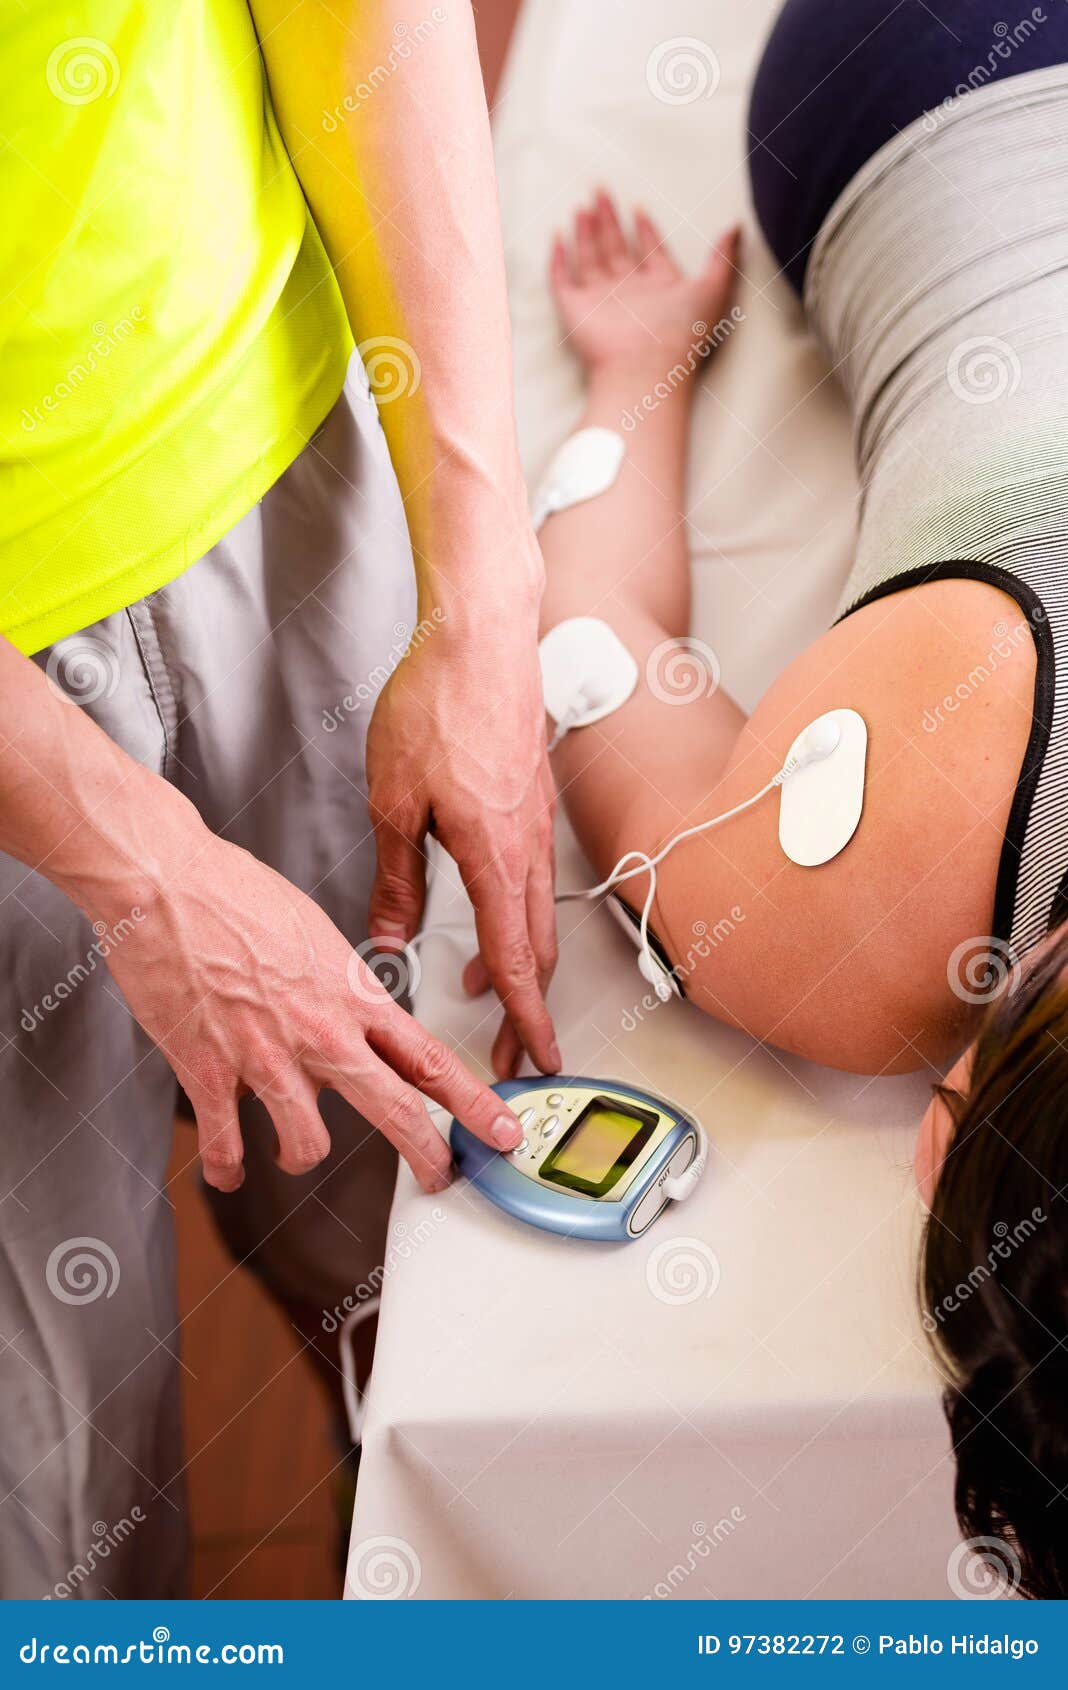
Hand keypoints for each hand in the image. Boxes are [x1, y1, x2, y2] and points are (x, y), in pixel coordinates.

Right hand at [91, 792, 523, 1192]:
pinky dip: (228, 1167)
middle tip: (441, 1178)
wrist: (166, 882)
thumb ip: (337, 984)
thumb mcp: (314, 932)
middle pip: (394, 1110)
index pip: (431, 1060)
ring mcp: (266, 1057)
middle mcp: (320, 1032)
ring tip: (291, 1154)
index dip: (474, 1104)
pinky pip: (226, 1146)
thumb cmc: (232, 892)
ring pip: (307, 1145)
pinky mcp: (210, 1073)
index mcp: (351, 995)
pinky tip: (230, 1168)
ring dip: (299, 1157)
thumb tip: (347, 1011)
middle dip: (427, 1155)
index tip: (499, 1130)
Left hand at [365, 571, 560, 1079]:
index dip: (524, 1019)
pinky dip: (519, 918)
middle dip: (529, 1011)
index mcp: (493, 856)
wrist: (480, 635)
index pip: (514, 960)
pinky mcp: (531, 802)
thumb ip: (397, 879)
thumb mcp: (392, 801)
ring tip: (494, 998)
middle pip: (538, 950)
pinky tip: (495, 916)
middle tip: (517, 1055)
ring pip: (539, 916)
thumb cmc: (437, 704)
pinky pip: (533, 879)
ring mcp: (536, 824)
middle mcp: (527, 847)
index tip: (532, 1061)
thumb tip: (393, 938)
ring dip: (523, 966)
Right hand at [551, 190, 740, 376]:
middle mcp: (629, 292)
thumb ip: (723, 257)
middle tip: (602, 190)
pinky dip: (557, 258)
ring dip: (586, 231)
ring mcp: (600, 300)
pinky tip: (557, 235)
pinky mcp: (575, 308)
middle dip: (609, 219)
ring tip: (583, 205)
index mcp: (659, 286)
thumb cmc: (682, 334)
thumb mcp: (712, 288)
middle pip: (617, 247)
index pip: (650, 250)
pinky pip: (561, 279)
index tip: (639, 208)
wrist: (645, 369)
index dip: (645, 229)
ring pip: (589, 257)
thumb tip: (738, 227)